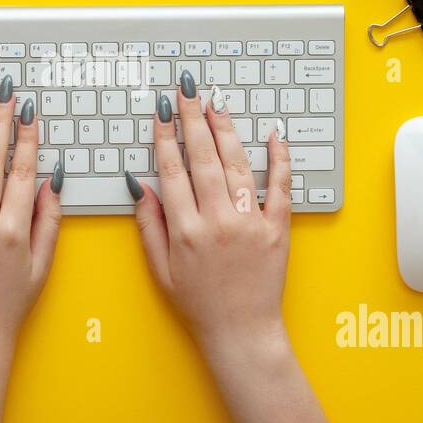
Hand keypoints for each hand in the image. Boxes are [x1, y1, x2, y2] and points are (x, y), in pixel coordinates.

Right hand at [128, 75, 291, 352]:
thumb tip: (142, 186)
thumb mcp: (161, 270)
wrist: (241, 332)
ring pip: (237, 164)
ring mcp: (250, 222)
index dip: (164, 137)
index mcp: (186, 231)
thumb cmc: (199, 304)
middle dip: (193, 118)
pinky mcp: (277, 228)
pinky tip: (273, 135)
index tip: (161, 112)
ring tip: (216, 104)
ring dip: (226, 129)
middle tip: (187, 91)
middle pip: (203, 158)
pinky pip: (281, 186)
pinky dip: (279, 159)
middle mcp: (218, 221)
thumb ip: (151, 226)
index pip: (172, 171)